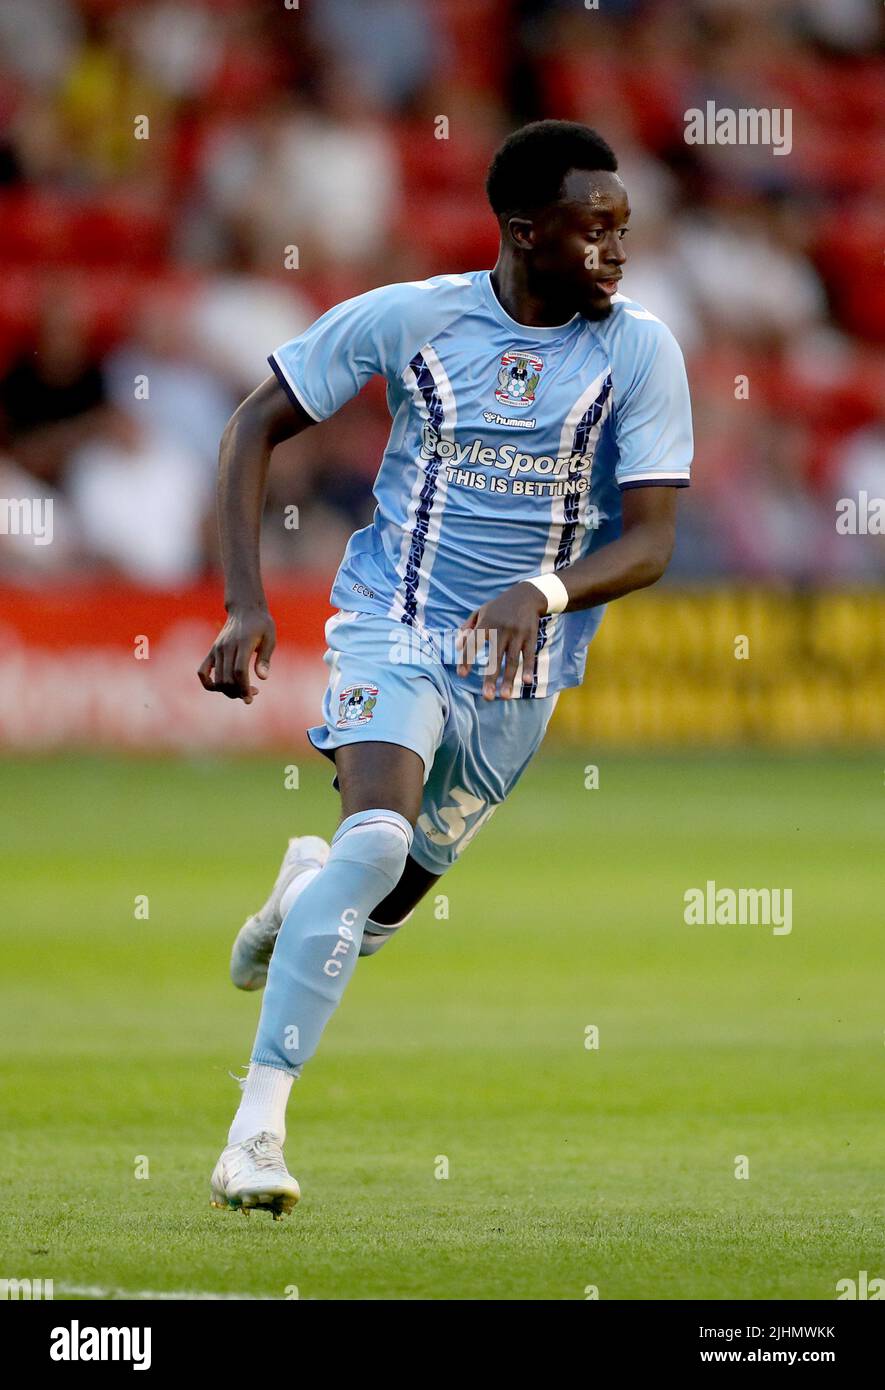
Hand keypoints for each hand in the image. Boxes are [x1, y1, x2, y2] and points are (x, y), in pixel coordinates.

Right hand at [197, 604, 275, 702]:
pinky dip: (209, 684)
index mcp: (243, 643)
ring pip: (217, 679)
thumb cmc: (261, 624)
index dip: (244, 687)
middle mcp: (227, 647)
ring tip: (243, 690)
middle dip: (239, 691)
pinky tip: (221, 688)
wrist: (245, 609)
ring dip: (229, 691)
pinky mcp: (212, 651)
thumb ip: (265, 658)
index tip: (251, 697)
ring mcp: (217, 649)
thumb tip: (263, 678)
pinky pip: (202, 672)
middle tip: (253, 692)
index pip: (239, 671)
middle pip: (228, 678)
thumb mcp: (270, 638)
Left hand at [456, 582, 547, 699]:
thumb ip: (468, 628)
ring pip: (512, 660)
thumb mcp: (481, 611)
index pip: (474, 643)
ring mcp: (518, 634)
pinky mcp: (531, 637)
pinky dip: (528, 668)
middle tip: (486, 697)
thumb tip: (458, 647)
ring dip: (508, 679)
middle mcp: (502, 629)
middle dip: (491, 678)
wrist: (526, 595)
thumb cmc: (499, 607)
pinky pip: (529, 655)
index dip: (467, 659)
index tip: (462, 675)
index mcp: (487, 623)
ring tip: (504, 696)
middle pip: (495, 657)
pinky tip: (526, 682)